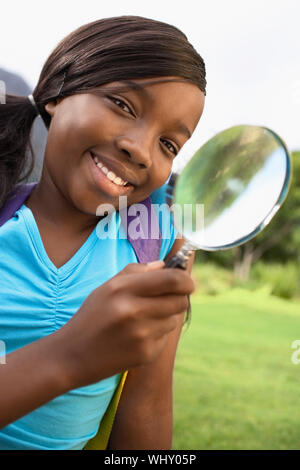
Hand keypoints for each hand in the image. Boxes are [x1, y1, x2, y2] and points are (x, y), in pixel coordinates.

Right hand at [58, 261, 194, 388]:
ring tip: (141, 320)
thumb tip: (164, 265)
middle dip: (177, 298)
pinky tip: (136, 337)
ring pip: (174, 320)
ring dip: (165, 317)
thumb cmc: (92, 316)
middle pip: (179, 300)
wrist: (72, 356)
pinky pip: (165, 338)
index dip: (186, 280)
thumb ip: (135, 272)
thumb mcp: (107, 287)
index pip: (171, 280)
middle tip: (164, 300)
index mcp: (123, 289)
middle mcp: (133, 311)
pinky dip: (156, 336)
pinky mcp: (145, 354)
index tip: (187, 282)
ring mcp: (140, 335)